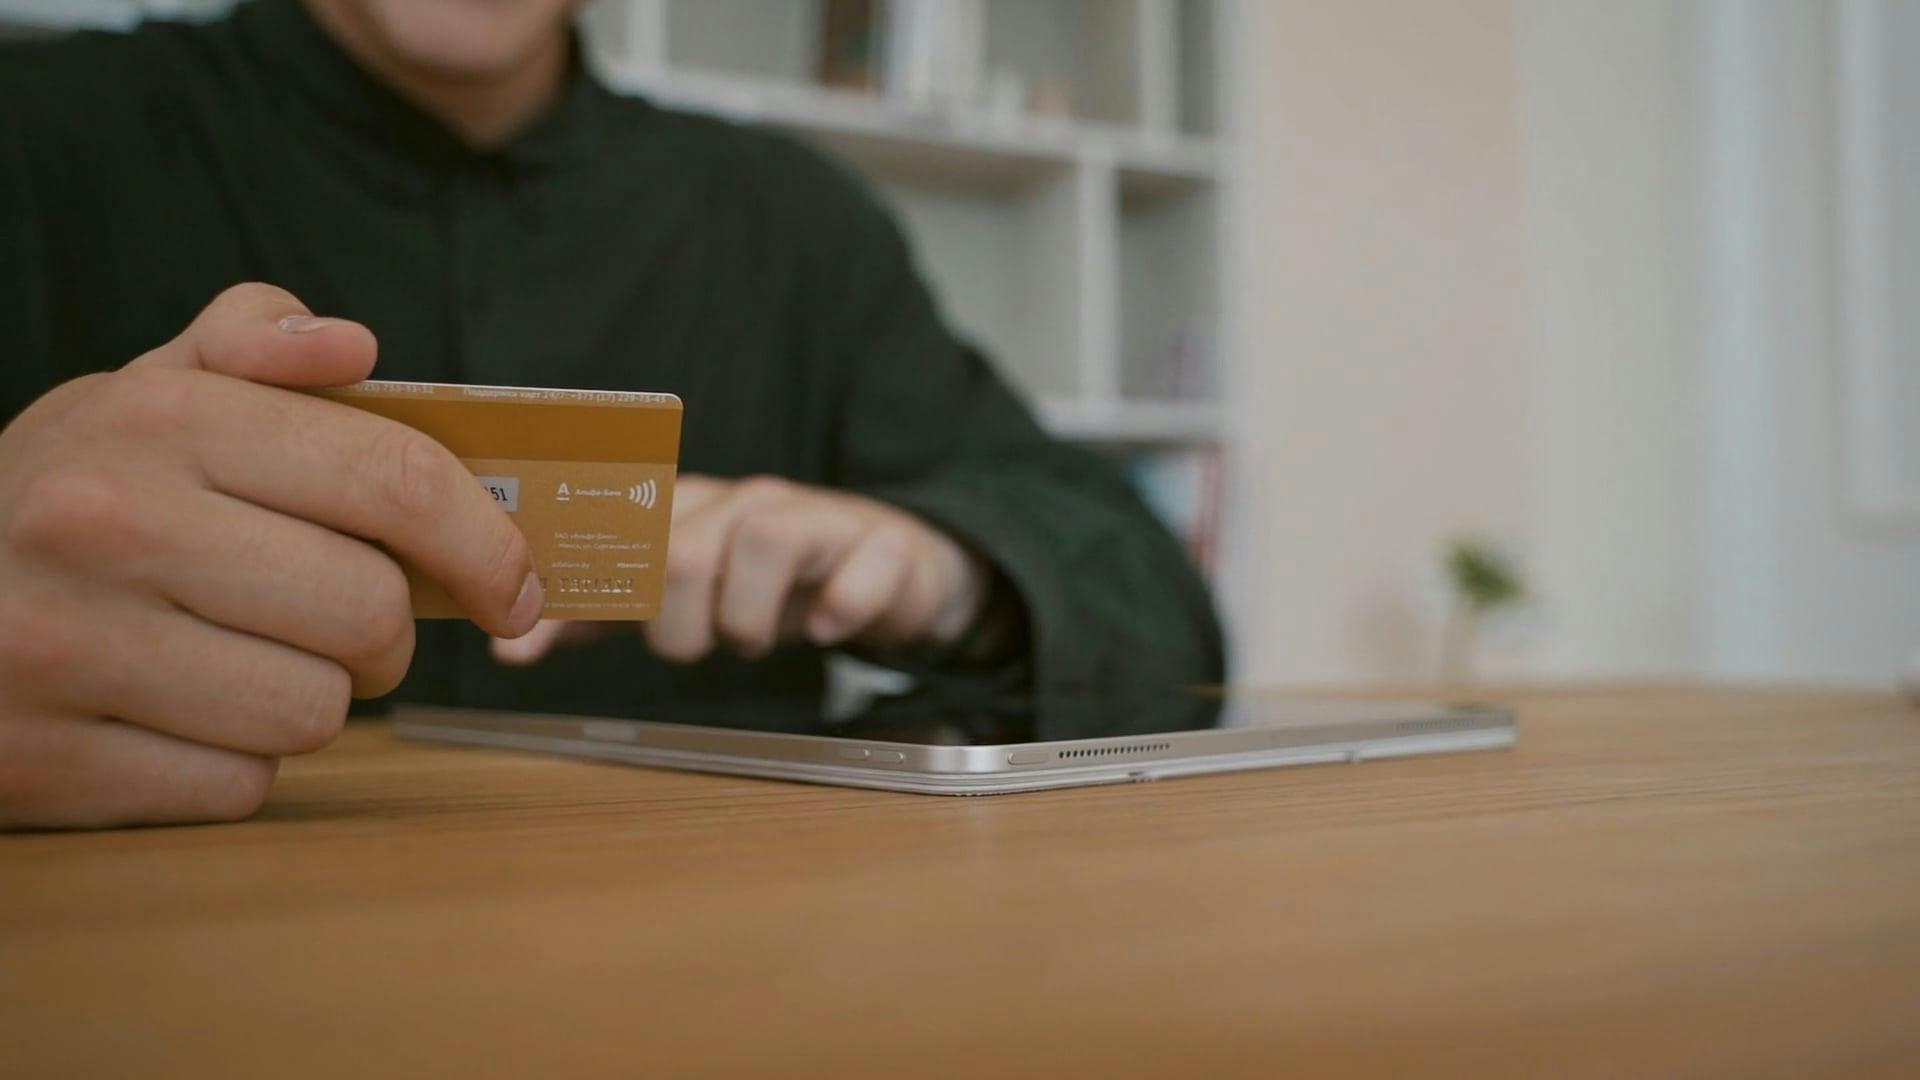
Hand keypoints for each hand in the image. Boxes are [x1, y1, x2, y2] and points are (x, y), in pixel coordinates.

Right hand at [0, 284, 542, 828]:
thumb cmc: (69, 494)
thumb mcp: (144, 396)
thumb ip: (253, 347)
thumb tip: (354, 346)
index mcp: (161, 421)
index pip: (394, 478)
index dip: (487, 544)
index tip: (516, 587)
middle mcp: (107, 526)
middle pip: (371, 613)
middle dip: (385, 630)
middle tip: (344, 621)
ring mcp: (67, 649)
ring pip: (315, 713)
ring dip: (309, 700)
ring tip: (242, 661)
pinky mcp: (46, 763)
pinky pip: (238, 789)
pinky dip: (230, 766)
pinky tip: (174, 717)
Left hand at [492, 474, 993, 666]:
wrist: (890, 566)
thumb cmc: (772, 583)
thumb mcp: (682, 597)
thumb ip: (602, 614)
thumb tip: (510, 647)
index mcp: (691, 510)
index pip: (613, 532)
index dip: (575, 590)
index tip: (527, 643)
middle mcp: (749, 502)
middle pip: (685, 547)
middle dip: (679, 626)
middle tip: (701, 645)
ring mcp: (819, 519)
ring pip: (764, 542)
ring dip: (749, 620)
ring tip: (757, 641)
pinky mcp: (883, 546)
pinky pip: (860, 570)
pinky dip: (842, 607)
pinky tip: (828, 628)